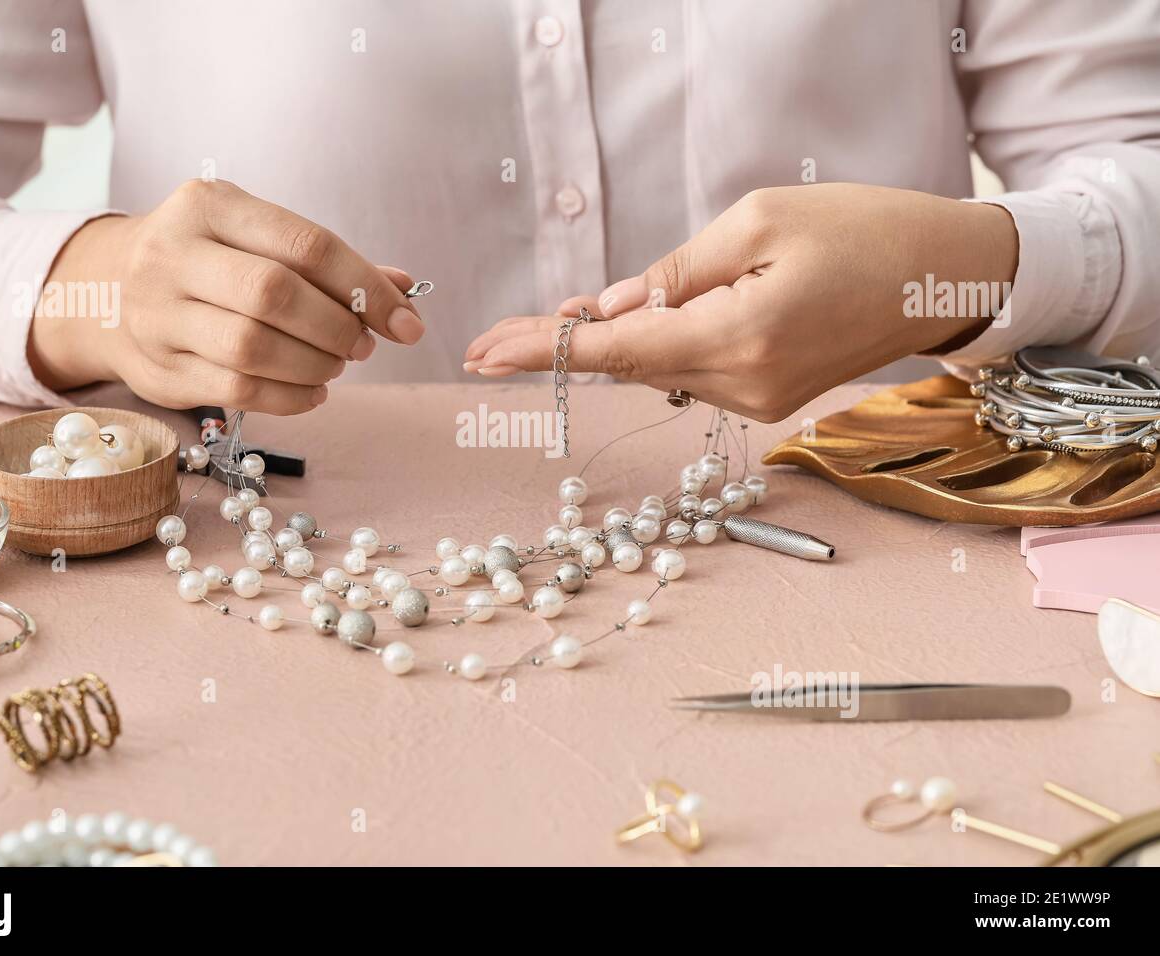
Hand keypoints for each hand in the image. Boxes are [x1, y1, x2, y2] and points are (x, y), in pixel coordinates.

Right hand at [28, 179, 425, 413]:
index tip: (407, 323)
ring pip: (253, 348)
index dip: (367, 287)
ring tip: (333, 365)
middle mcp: (173, 253)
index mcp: (209, 205)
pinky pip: (237, 391)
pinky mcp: (156, 367)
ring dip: (314, 365)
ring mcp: (157, 313)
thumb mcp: (257, 238)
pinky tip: (312, 392)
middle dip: (337, 328)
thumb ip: (329, 263)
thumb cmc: (206, 260)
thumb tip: (406, 291)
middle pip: (275, 295)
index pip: (306, 244)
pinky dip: (290, 398)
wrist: (103, 290)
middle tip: (361, 346)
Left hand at [464, 183, 1016, 420]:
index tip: (484, 355)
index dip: (545, 351)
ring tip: (553, 320)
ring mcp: (760, 401)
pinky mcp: (770, 399)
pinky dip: (656, 350)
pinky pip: (693, 373)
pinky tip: (633, 325)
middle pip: (629, 368)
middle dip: (561, 349)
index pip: (619, 349)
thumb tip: (611, 309)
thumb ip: (675, 272)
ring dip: (610, 346)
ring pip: (659, 371)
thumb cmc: (862, 229)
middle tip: (492, 340)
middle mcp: (746, 384)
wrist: (946, 276)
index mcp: (741, 335)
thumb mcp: (759, 221)